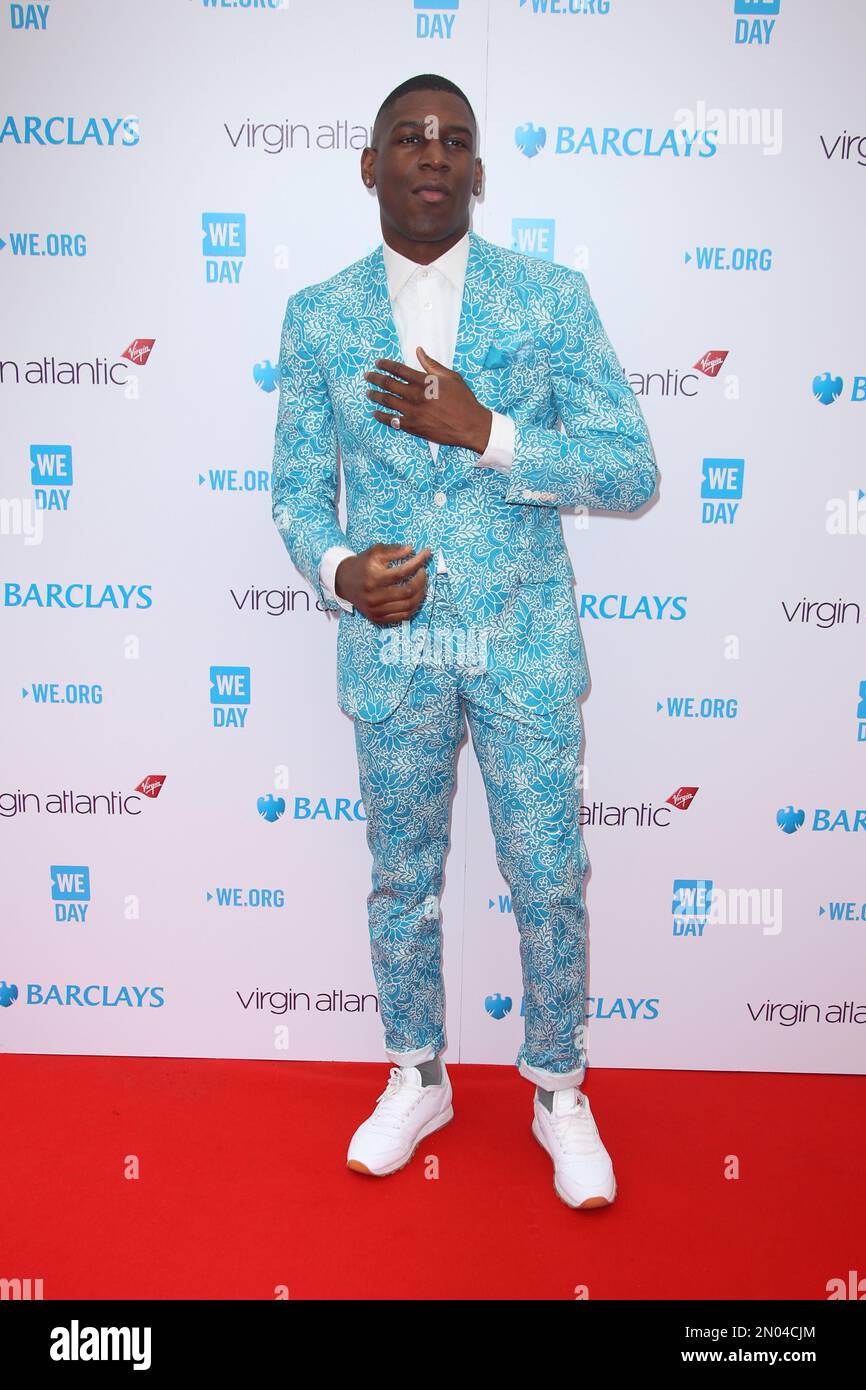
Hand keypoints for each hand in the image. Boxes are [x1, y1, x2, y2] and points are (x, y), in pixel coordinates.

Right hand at [335, 542, 433, 624]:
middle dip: (421, 580)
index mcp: (373, 578)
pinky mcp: (377, 618)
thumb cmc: (362, 565)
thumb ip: (393, 550)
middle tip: (423, 572)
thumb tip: (411, 550)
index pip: (402, 572)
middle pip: (408, 591)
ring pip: (408, 606)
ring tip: (422, 584)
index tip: (426, 554)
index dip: (418, 562)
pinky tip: (415, 596)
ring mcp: (376, 610)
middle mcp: (374, 596)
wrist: (344, 581)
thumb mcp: (375, 552)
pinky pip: (402, 616)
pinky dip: (413, 606)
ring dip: (420, 594)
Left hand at [364, 347, 491, 452]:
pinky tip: (375, 413)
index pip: (398, 369)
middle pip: (388, 384)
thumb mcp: (451, 377)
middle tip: (368, 376)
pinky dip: (382, 417)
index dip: (385, 365)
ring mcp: (413, 412)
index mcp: (424, 381)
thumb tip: (419, 351)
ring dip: (375, 396)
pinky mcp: (413, 427)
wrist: (470, 426)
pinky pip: (392, 421)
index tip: (378, 362)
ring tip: (368, 393)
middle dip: (375, 378)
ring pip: (387, 401)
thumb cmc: (463, 400)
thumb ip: (432, 365)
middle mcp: (416, 396)